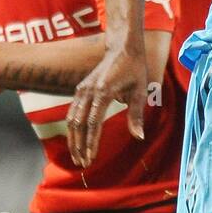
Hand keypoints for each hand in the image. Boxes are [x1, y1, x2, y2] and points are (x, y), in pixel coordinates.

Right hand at [67, 45, 147, 166]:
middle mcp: (88, 91)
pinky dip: (72, 129)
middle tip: (83, 164)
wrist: (122, 48)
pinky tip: (75, 142)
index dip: (91, 143)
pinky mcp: (80, 90)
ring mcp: (81, 90)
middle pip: (78, 124)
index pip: (93, 123)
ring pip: (71, 120)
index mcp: (103, 92)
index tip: (91, 158)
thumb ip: (136, 115)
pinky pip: (72, 113)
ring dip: (73, 140)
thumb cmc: (134, 69)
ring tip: (77, 157)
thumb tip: (139, 137)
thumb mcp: (140, 91)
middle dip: (79, 146)